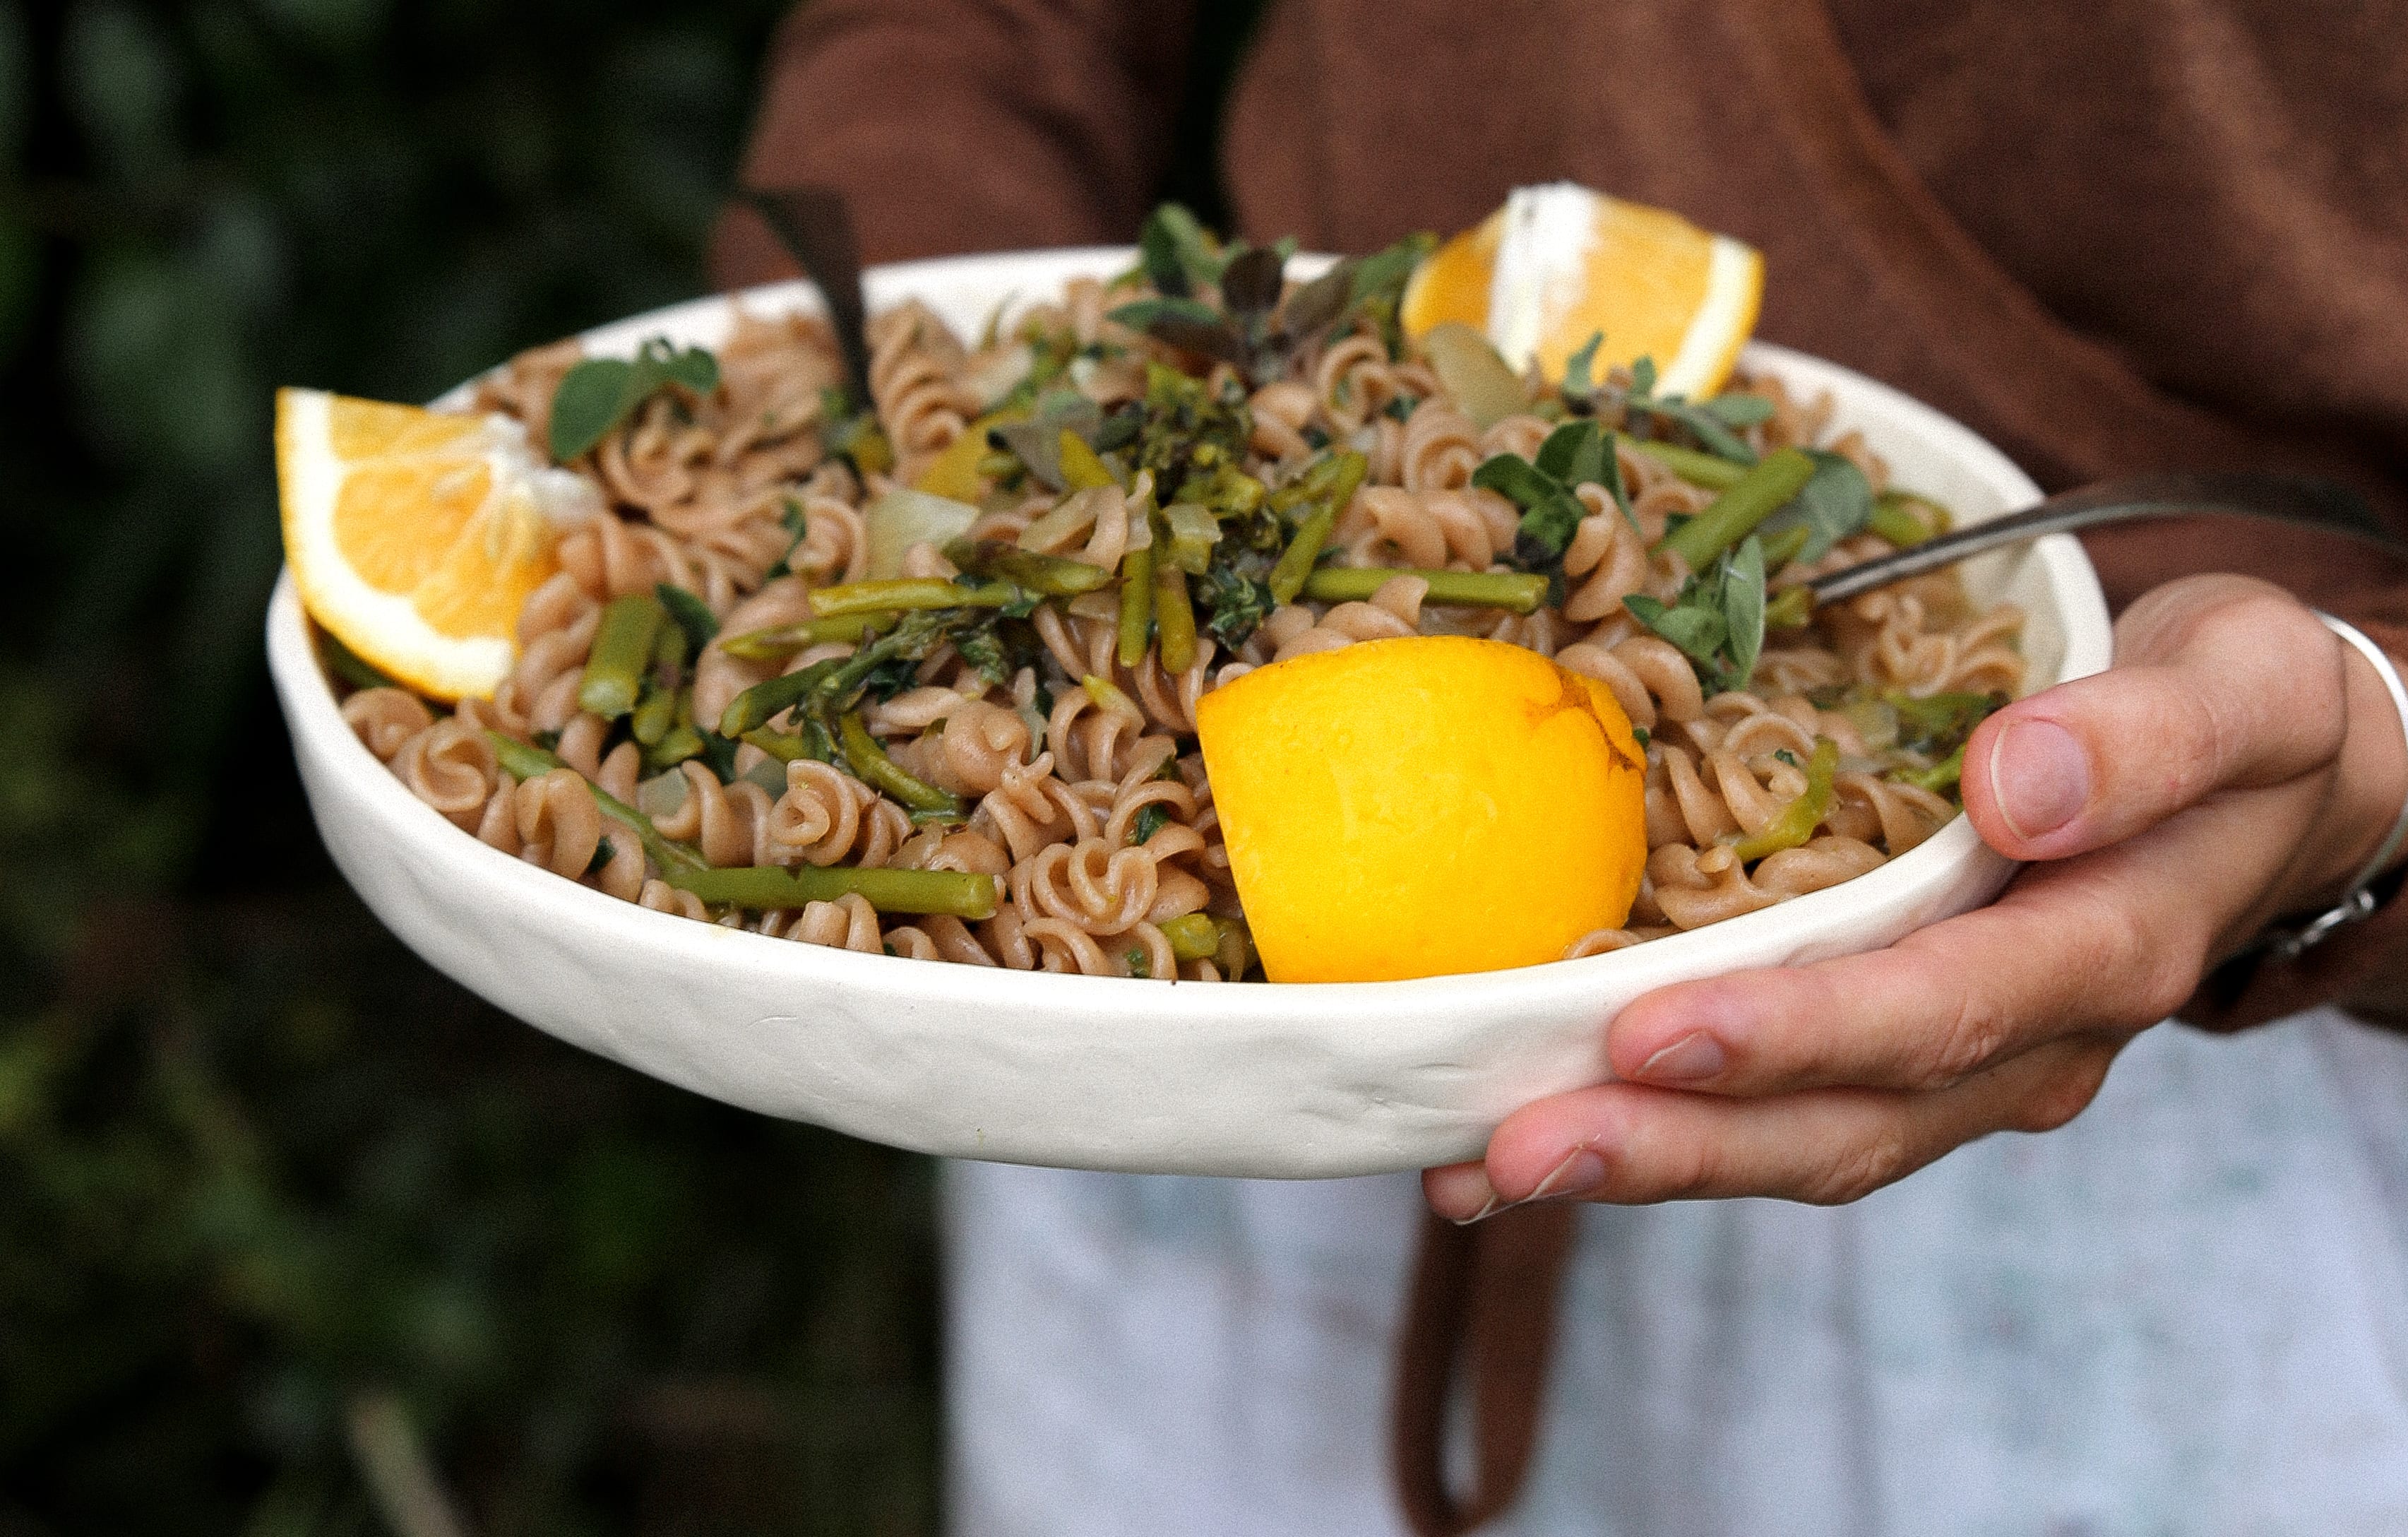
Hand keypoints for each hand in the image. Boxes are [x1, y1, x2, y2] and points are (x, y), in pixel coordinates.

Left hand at [1425, 574, 2407, 1217]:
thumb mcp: (2242, 686)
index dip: (1798, 1034)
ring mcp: (1958, 1064)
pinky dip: (1655, 1130)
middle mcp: (2025, 1041)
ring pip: (1795, 1143)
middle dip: (1675, 1141)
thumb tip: (2021, 784)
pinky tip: (1519, 1129)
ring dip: (1641, 1163)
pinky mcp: (1894, 1051)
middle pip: (1843, 1121)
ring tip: (1480, 1169)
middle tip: (1513, 1145)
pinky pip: (1774, 1114)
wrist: (2273, 786)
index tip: (1652, 1030)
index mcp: (2102, 949)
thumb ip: (2149, 735)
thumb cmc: (2241, 716)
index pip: (1940, 1013)